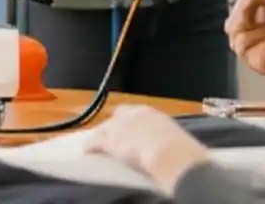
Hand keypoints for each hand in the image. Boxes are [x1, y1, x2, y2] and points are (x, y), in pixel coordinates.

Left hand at [84, 105, 209, 194]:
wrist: (168, 152)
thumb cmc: (177, 146)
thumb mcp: (172, 135)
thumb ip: (165, 135)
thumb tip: (169, 143)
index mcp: (149, 112)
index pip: (133, 111)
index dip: (128, 119)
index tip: (128, 127)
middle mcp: (132, 115)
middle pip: (116, 116)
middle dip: (113, 124)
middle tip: (112, 134)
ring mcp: (119, 127)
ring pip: (104, 128)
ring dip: (101, 135)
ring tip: (98, 142)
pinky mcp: (110, 141)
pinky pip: (95, 142)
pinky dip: (91, 146)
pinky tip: (88, 151)